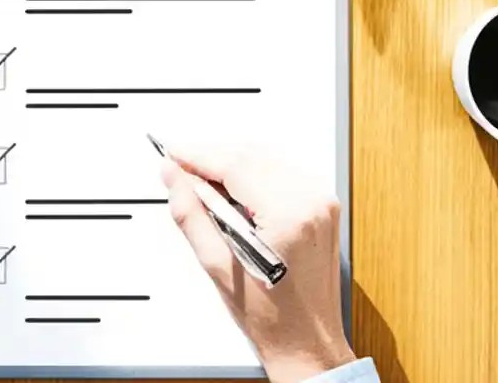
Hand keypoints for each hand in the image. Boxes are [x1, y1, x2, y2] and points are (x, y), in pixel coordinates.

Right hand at [161, 141, 354, 382]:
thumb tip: (174, 176)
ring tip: (203, 187)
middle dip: (212, 158)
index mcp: (290, 216)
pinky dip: (253, 175)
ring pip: (266, 159)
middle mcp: (312, 202)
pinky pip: (282, 173)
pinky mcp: (324, 206)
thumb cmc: (272, 317)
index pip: (235, 165)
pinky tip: (233, 195)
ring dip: (232, 165)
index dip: (198, 156)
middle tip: (180, 171)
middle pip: (251, 156)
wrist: (307, 342)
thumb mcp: (218, 265)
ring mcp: (322, 202)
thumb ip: (191, 213)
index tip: (173, 155)